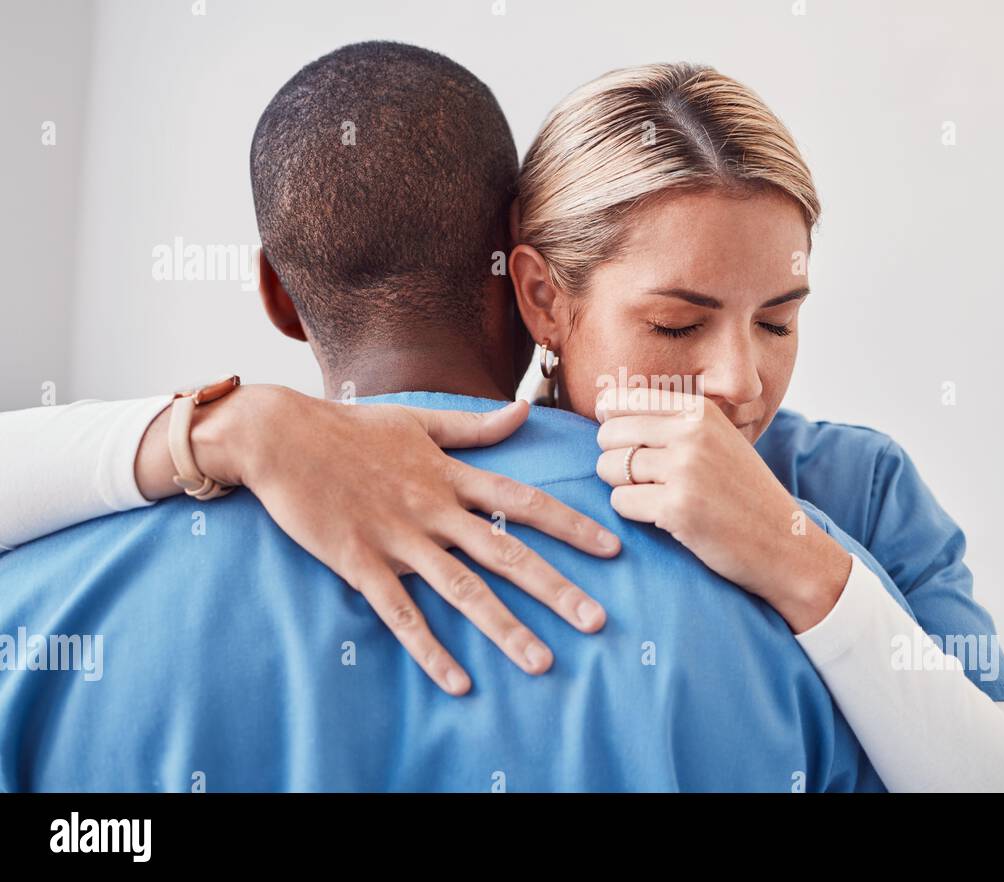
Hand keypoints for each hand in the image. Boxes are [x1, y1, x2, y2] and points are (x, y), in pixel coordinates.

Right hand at [182, 385, 619, 694]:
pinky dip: (429, 650)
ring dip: (505, 629)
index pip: (525, 503)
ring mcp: (398, 540)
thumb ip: (475, 427)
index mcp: (451, 476)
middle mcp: (434, 510)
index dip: (571, 526)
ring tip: (543, 663)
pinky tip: (458, 683)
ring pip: (462, 591)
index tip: (612, 549)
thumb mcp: (420, 420)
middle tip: (597, 622)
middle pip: (507, 554)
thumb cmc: (350, 426)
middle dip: (556, 589)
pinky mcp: (359, 564)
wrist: (278, 435)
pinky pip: (401, 614)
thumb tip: (524, 410)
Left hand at [593, 390, 848, 632]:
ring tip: (655, 497)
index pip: (624, 399)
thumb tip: (603, 410)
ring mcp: (685, 469)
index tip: (622, 443)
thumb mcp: (716, 442)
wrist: (785, 543)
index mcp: (700, 410)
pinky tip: (662, 517)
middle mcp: (692, 432)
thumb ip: (672, 423)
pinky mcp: (677, 507)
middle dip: (614, 458)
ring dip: (622, 487)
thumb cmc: (743, 495)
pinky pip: (620, 502)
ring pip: (609, 467)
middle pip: (610, 433)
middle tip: (641, 479)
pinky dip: (632, 513)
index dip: (611, 422)